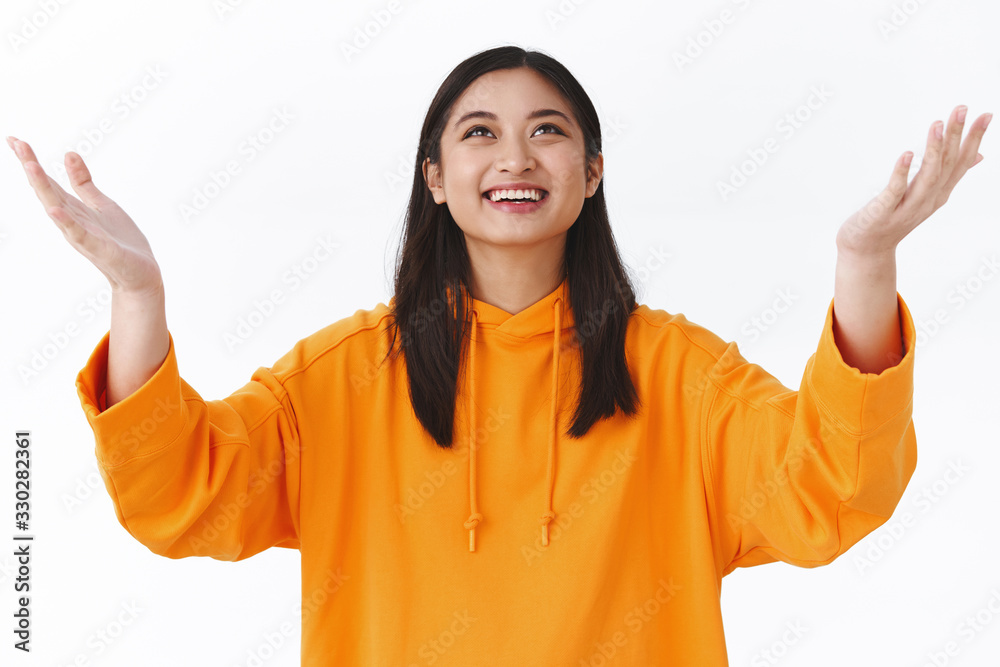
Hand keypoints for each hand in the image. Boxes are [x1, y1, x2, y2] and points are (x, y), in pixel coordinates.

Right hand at [8, 136, 163, 296]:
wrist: (140, 273)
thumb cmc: (119, 240)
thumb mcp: (101, 204)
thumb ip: (83, 183)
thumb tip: (69, 153)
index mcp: (73, 209)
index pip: (48, 182)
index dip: (31, 161)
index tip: (13, 139)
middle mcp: (71, 221)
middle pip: (47, 191)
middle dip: (32, 167)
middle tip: (16, 143)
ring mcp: (83, 235)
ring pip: (58, 209)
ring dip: (44, 188)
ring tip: (31, 166)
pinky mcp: (99, 249)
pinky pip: (80, 234)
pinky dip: (66, 222)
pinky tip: (55, 210)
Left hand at [836, 105, 991, 258]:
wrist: (867, 249)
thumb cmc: (895, 217)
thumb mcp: (927, 196)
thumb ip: (948, 175)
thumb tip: (978, 156)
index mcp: (939, 193)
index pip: (961, 163)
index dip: (974, 139)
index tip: (986, 115)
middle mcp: (928, 200)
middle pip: (946, 165)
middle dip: (956, 136)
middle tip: (961, 108)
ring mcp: (907, 207)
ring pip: (927, 177)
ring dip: (933, 150)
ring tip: (937, 125)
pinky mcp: (883, 212)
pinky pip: (895, 191)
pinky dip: (901, 173)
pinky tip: (906, 154)